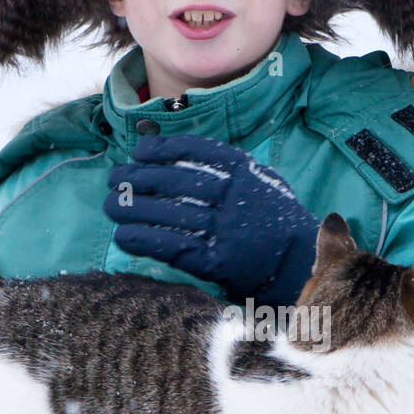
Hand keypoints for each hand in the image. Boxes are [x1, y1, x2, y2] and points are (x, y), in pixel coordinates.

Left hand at [104, 134, 319, 307]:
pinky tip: (124, 235)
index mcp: (246, 173)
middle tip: (115, 178)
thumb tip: (180, 158)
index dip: (164, 149)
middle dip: (140, 178)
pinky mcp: (218, 261)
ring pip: (170, 213)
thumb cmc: (276, 221)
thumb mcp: (262, 183)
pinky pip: (173, 246)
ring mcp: (226, 230)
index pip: (197, 152)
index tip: (139, 151)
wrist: (301, 264)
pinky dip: (145, 240)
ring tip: (112, 204)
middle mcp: (235, 197)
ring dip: (134, 208)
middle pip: (177, 182)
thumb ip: (230, 170)